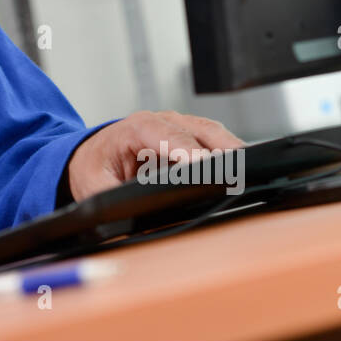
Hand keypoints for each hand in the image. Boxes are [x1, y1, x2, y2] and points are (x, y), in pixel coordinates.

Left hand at [63, 110, 245, 202]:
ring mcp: (178, 126)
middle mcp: (161, 121)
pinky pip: (215, 142)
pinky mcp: (189, 137)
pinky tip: (242, 172)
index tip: (208, 166)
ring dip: (232, 152)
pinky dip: (230, 155)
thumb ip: (112, 199)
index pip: (169, 136)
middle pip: (200, 131)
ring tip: (251, 173)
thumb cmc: (92, 167)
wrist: (90, 156)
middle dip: (223, 151)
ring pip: (213, 134)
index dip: (190, 152)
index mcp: (135, 129)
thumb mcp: (93, 186)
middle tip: (242, 173)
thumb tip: (131, 218)